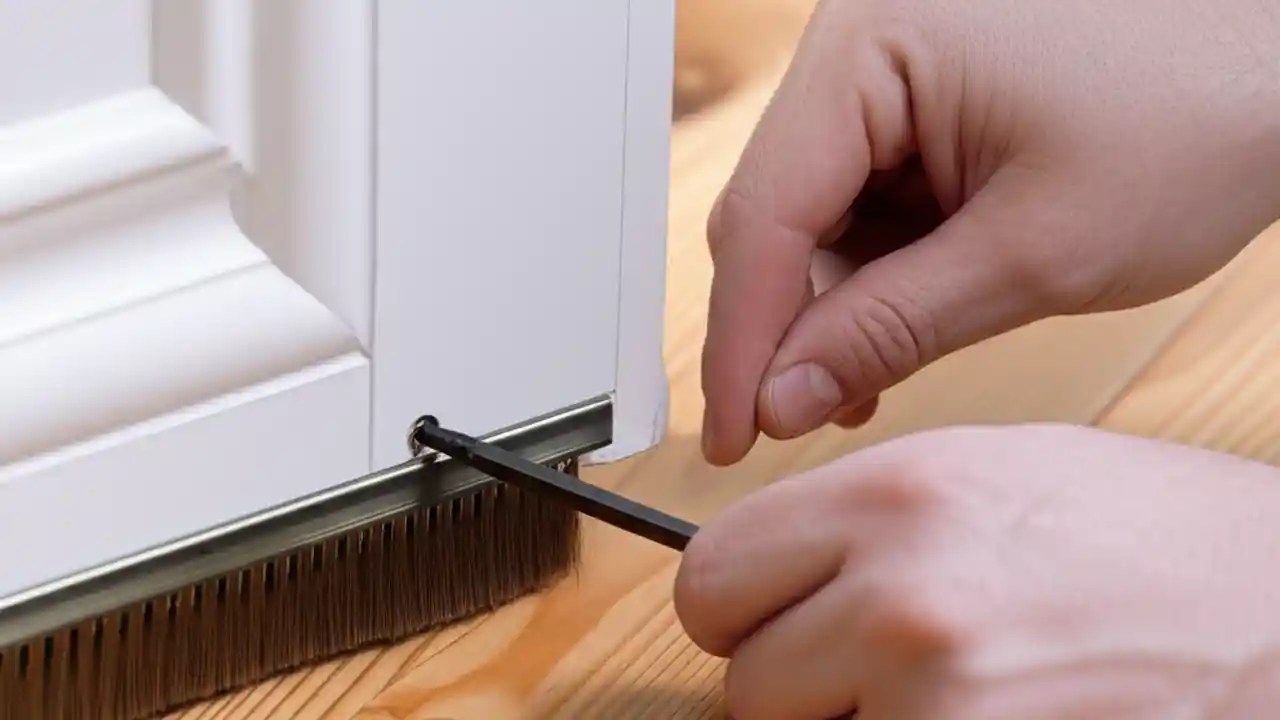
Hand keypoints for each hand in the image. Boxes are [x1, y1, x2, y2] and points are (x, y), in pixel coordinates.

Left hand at [674, 425, 1279, 718]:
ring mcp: (940, 707)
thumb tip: (775, 574)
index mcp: (902, 498)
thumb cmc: (1163, 545)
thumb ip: (863, 523)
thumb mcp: (994, 474)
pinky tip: (987, 717)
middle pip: (747, 680)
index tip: (769, 621)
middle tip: (873, 669)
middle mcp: (905, 600)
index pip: (710, 575)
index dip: (741, 609)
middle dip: (799, 683)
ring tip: (954, 691)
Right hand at [700, 0, 1279, 463]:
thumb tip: (782, 394)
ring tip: (864, 381)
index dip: (738, 340)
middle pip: (774, 212)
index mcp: (874, 44)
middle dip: (784, 327)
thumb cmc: (1205, 99)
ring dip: (832, 307)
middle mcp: (863, 43)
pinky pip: (862, 200)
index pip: (763, 212)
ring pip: (813, 216)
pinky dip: (873, 273)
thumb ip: (892, 327)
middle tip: (788, 421)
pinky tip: (891, 329)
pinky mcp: (919, 99)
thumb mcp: (1038, 248)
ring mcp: (889, 69)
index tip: (729, 432)